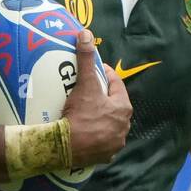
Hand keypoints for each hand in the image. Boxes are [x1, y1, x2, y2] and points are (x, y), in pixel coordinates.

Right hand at [64, 31, 132, 167]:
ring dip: (100, 118)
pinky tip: (85, 132)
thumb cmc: (80, 114)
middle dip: (102, 97)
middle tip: (87, 91)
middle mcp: (124, 127)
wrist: (66, 147)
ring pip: (109, 125)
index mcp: (123, 108)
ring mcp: (115, 143)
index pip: (116, 85)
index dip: (104, 75)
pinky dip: (95, 136)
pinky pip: (101, 142)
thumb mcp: (85, 84)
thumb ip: (86, 60)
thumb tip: (85, 34)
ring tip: (85, 111)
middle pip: (113, 106)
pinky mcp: (104, 157)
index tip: (94, 71)